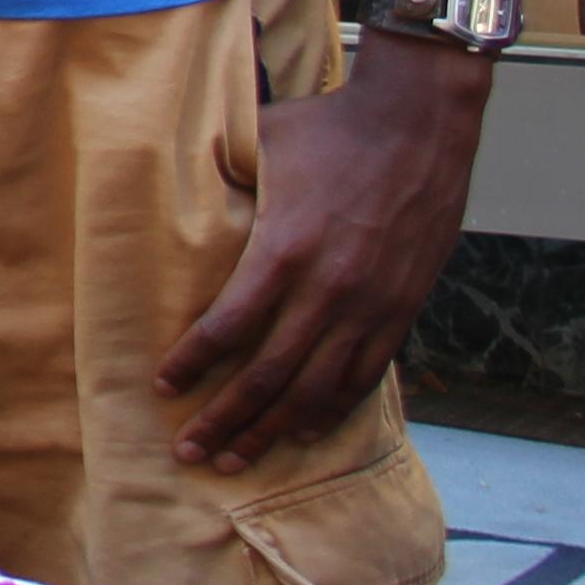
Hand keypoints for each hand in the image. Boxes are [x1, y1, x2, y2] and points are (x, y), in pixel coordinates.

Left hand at [156, 41, 486, 473]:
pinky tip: (303, 432)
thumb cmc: (332, 128)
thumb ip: (221, 179)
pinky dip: (331, 411)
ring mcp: (369, 306)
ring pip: (315, 390)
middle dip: (223, 419)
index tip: (165, 388)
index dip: (192, 364)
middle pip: (267, 375)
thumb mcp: (262, 146)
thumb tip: (170, 192)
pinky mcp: (401, 311)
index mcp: (285, 250)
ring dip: (272, 430)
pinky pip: (363, 376)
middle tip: (189, 452)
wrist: (419, 125)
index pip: (228, 327)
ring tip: (237, 459)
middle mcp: (328, 290)